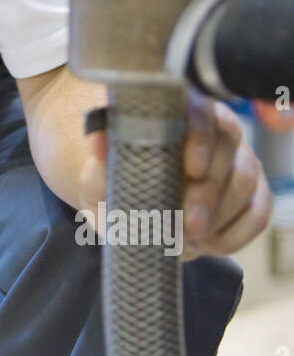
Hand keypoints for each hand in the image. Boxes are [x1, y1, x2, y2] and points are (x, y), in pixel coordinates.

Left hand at [79, 88, 272, 260]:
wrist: (130, 212)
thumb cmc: (116, 188)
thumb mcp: (99, 182)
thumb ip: (100, 164)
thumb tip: (99, 139)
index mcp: (177, 115)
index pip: (201, 112)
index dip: (200, 138)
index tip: (191, 168)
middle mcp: (215, 130)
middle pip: (228, 150)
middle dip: (209, 191)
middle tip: (188, 223)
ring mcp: (238, 160)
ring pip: (245, 181)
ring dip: (219, 215)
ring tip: (188, 236)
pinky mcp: (253, 193)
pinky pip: (257, 213)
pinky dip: (233, 234)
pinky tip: (207, 243)